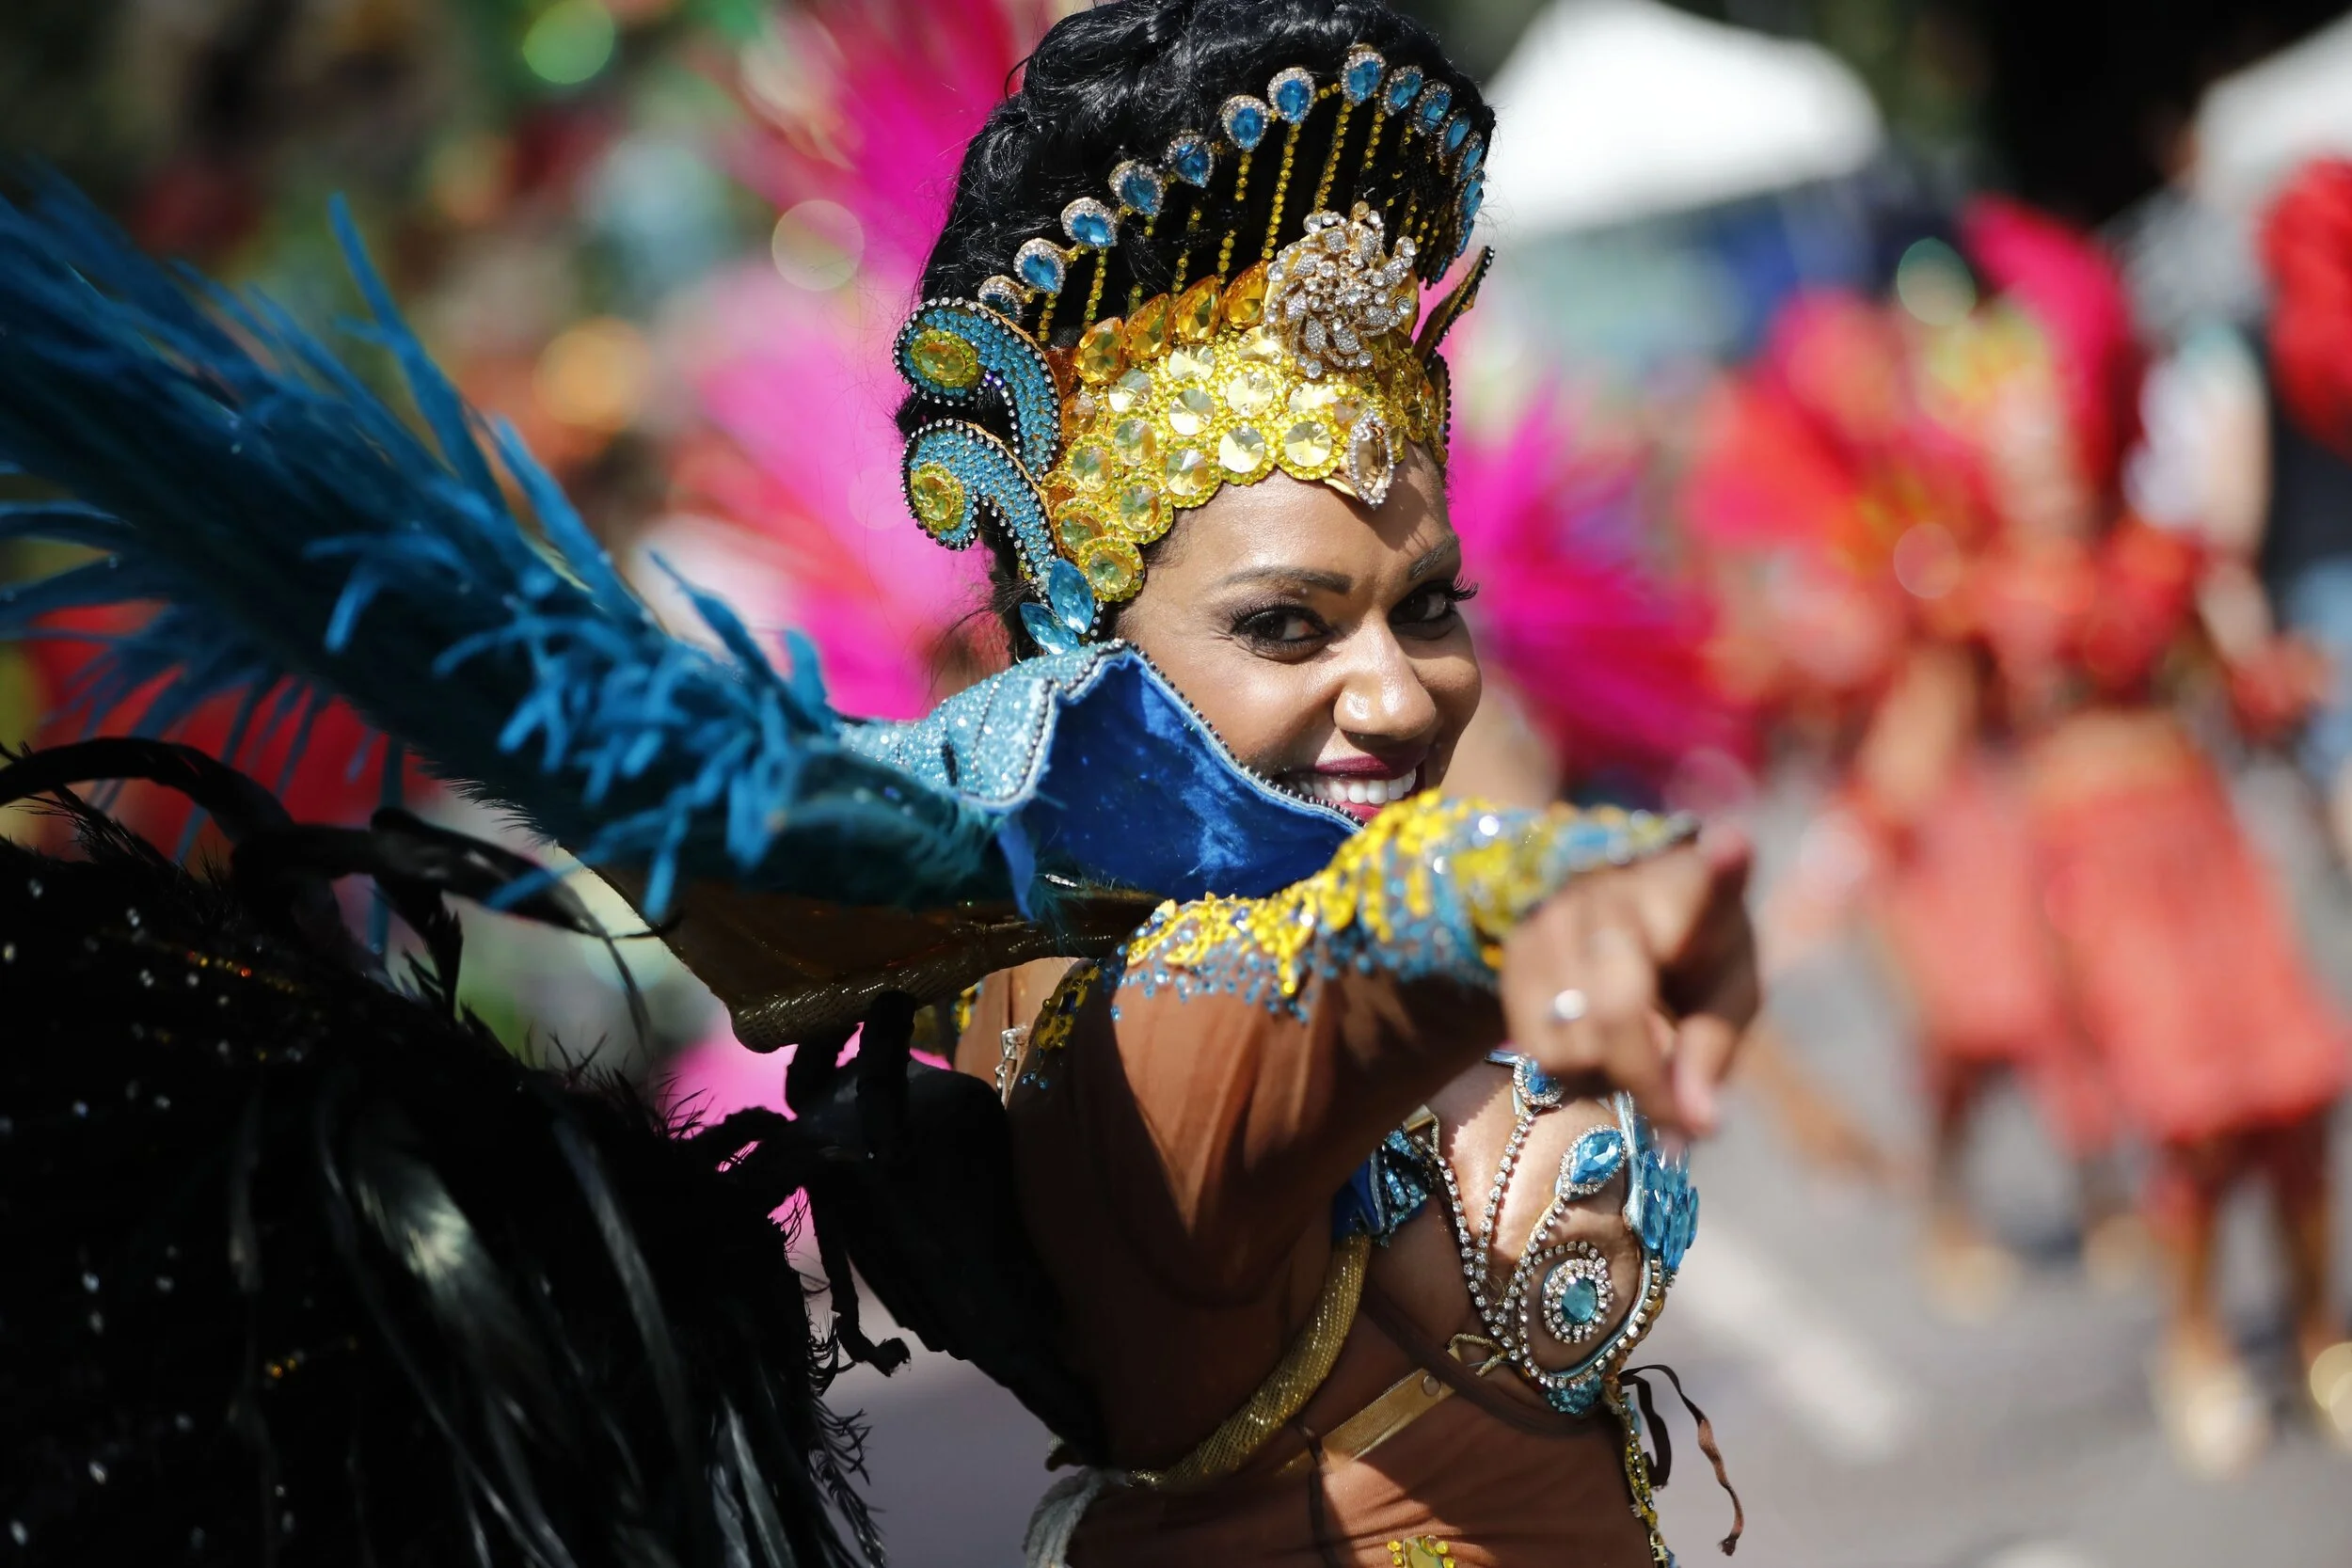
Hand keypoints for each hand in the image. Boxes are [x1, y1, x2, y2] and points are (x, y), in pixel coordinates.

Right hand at [1497, 826, 1759, 1136]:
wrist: (1617, 917)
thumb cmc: (1694, 958)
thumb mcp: (1727, 995)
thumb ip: (1714, 1051)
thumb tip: (1696, 1126)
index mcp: (1692, 886)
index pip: (1710, 870)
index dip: (1724, 863)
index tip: (1737, 849)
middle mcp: (1613, 890)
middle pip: (1618, 1012)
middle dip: (1649, 1082)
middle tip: (1681, 1118)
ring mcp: (1552, 918)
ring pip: (1571, 1043)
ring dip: (1609, 1079)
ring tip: (1638, 1060)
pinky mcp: (1514, 954)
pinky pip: (1540, 1051)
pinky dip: (1575, 1074)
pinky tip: (1599, 1050)